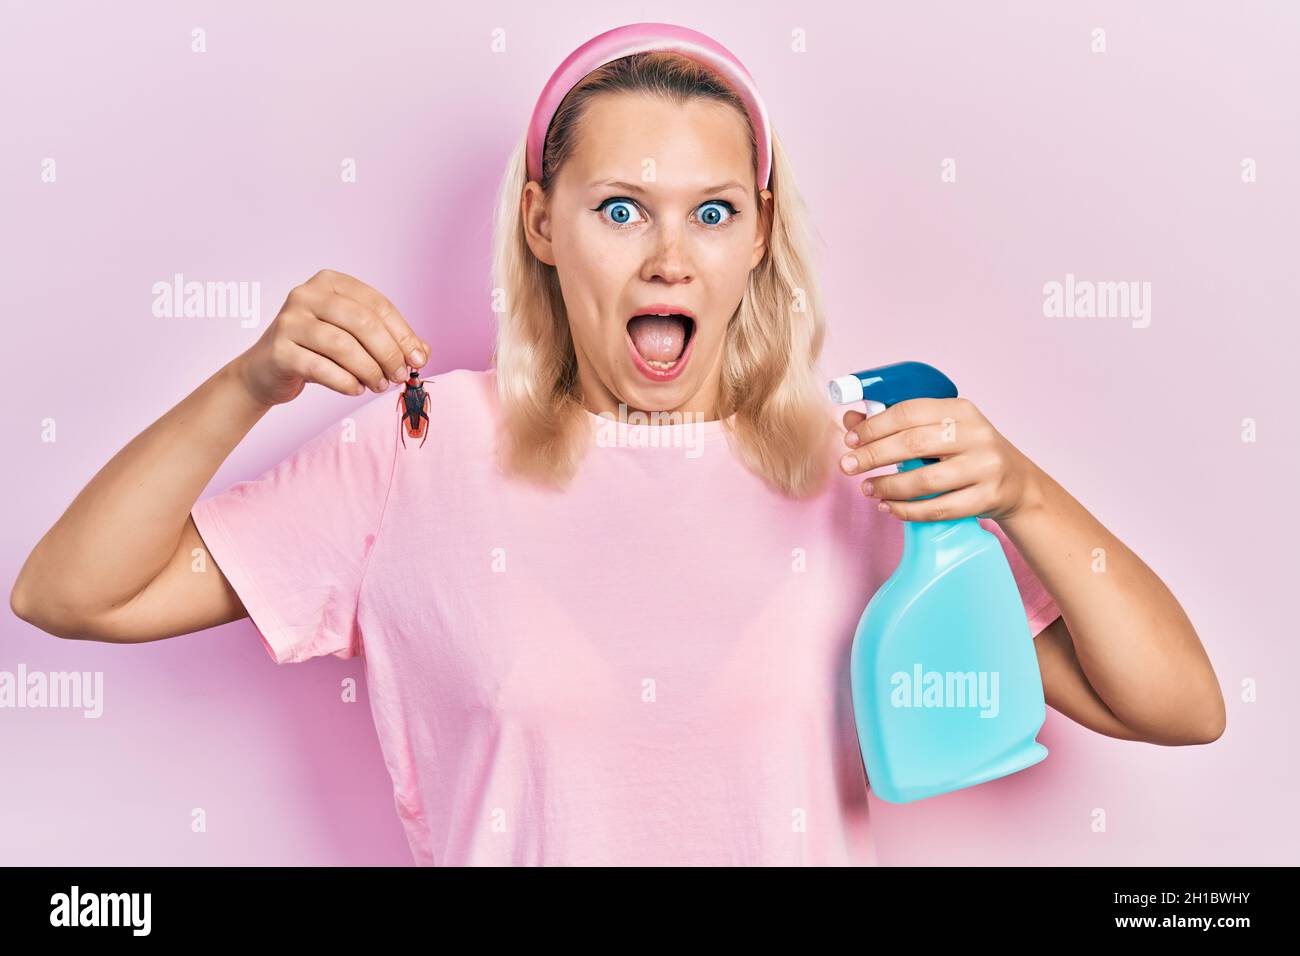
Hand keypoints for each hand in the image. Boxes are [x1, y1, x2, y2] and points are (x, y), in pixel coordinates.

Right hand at [234, 269, 430, 407]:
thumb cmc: (316, 350)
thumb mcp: (353, 338)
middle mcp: (306, 294)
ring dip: (369, 370)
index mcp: (330, 282)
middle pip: (362, 322)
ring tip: (378, 385)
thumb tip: (422, 352)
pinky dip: (345, 382)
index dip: (403, 334)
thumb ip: (388, 339)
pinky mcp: (279, 350)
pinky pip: (321, 368)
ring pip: (343, 346)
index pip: (377, 304)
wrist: (266, 370)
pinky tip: (356, 389)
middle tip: (399, 376)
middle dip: (388, 353)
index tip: (418, 359)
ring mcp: (289, 321)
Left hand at [838, 397, 1041, 522]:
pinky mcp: (987, 497)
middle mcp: (975, 435)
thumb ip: (897, 423)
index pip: (909, 411)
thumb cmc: (968, 452)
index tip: (850, 439)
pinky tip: (889, 507)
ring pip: (925, 480)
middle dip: (873, 456)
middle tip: (847, 466)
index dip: (874, 426)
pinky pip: (939, 508)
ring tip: (867, 488)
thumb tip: (850, 419)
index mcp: (960, 409)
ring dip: (888, 486)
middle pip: (913, 444)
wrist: (1018, 483)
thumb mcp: (940, 430)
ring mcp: (984, 467)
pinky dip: (908, 510)